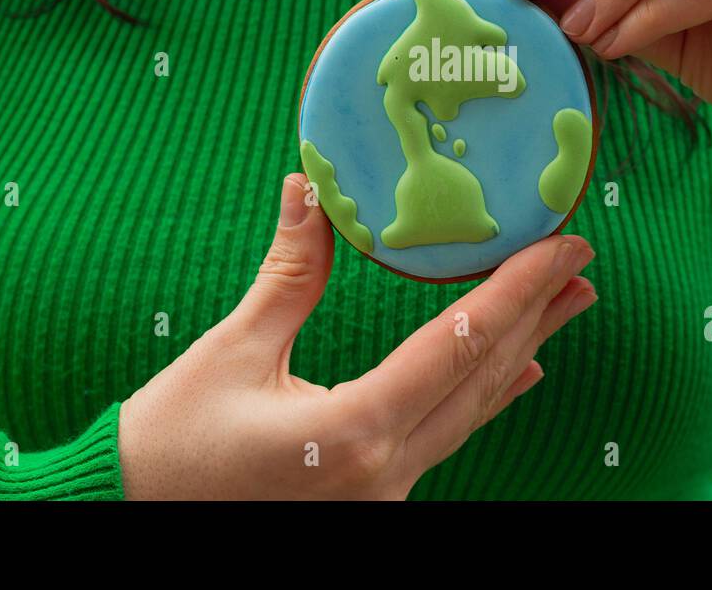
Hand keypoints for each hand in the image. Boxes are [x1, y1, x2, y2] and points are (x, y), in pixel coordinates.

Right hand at [118, 174, 596, 499]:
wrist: (130, 519)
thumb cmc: (168, 448)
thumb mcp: (230, 353)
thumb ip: (288, 274)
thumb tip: (310, 193)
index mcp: (353, 432)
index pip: (457, 346)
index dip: (515, 290)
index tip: (560, 247)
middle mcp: (383, 473)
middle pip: (480, 381)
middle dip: (536, 317)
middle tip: (581, 266)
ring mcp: (382, 495)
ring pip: (470, 413)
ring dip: (519, 353)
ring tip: (563, 309)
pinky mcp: (370, 499)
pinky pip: (446, 438)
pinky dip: (482, 395)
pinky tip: (512, 373)